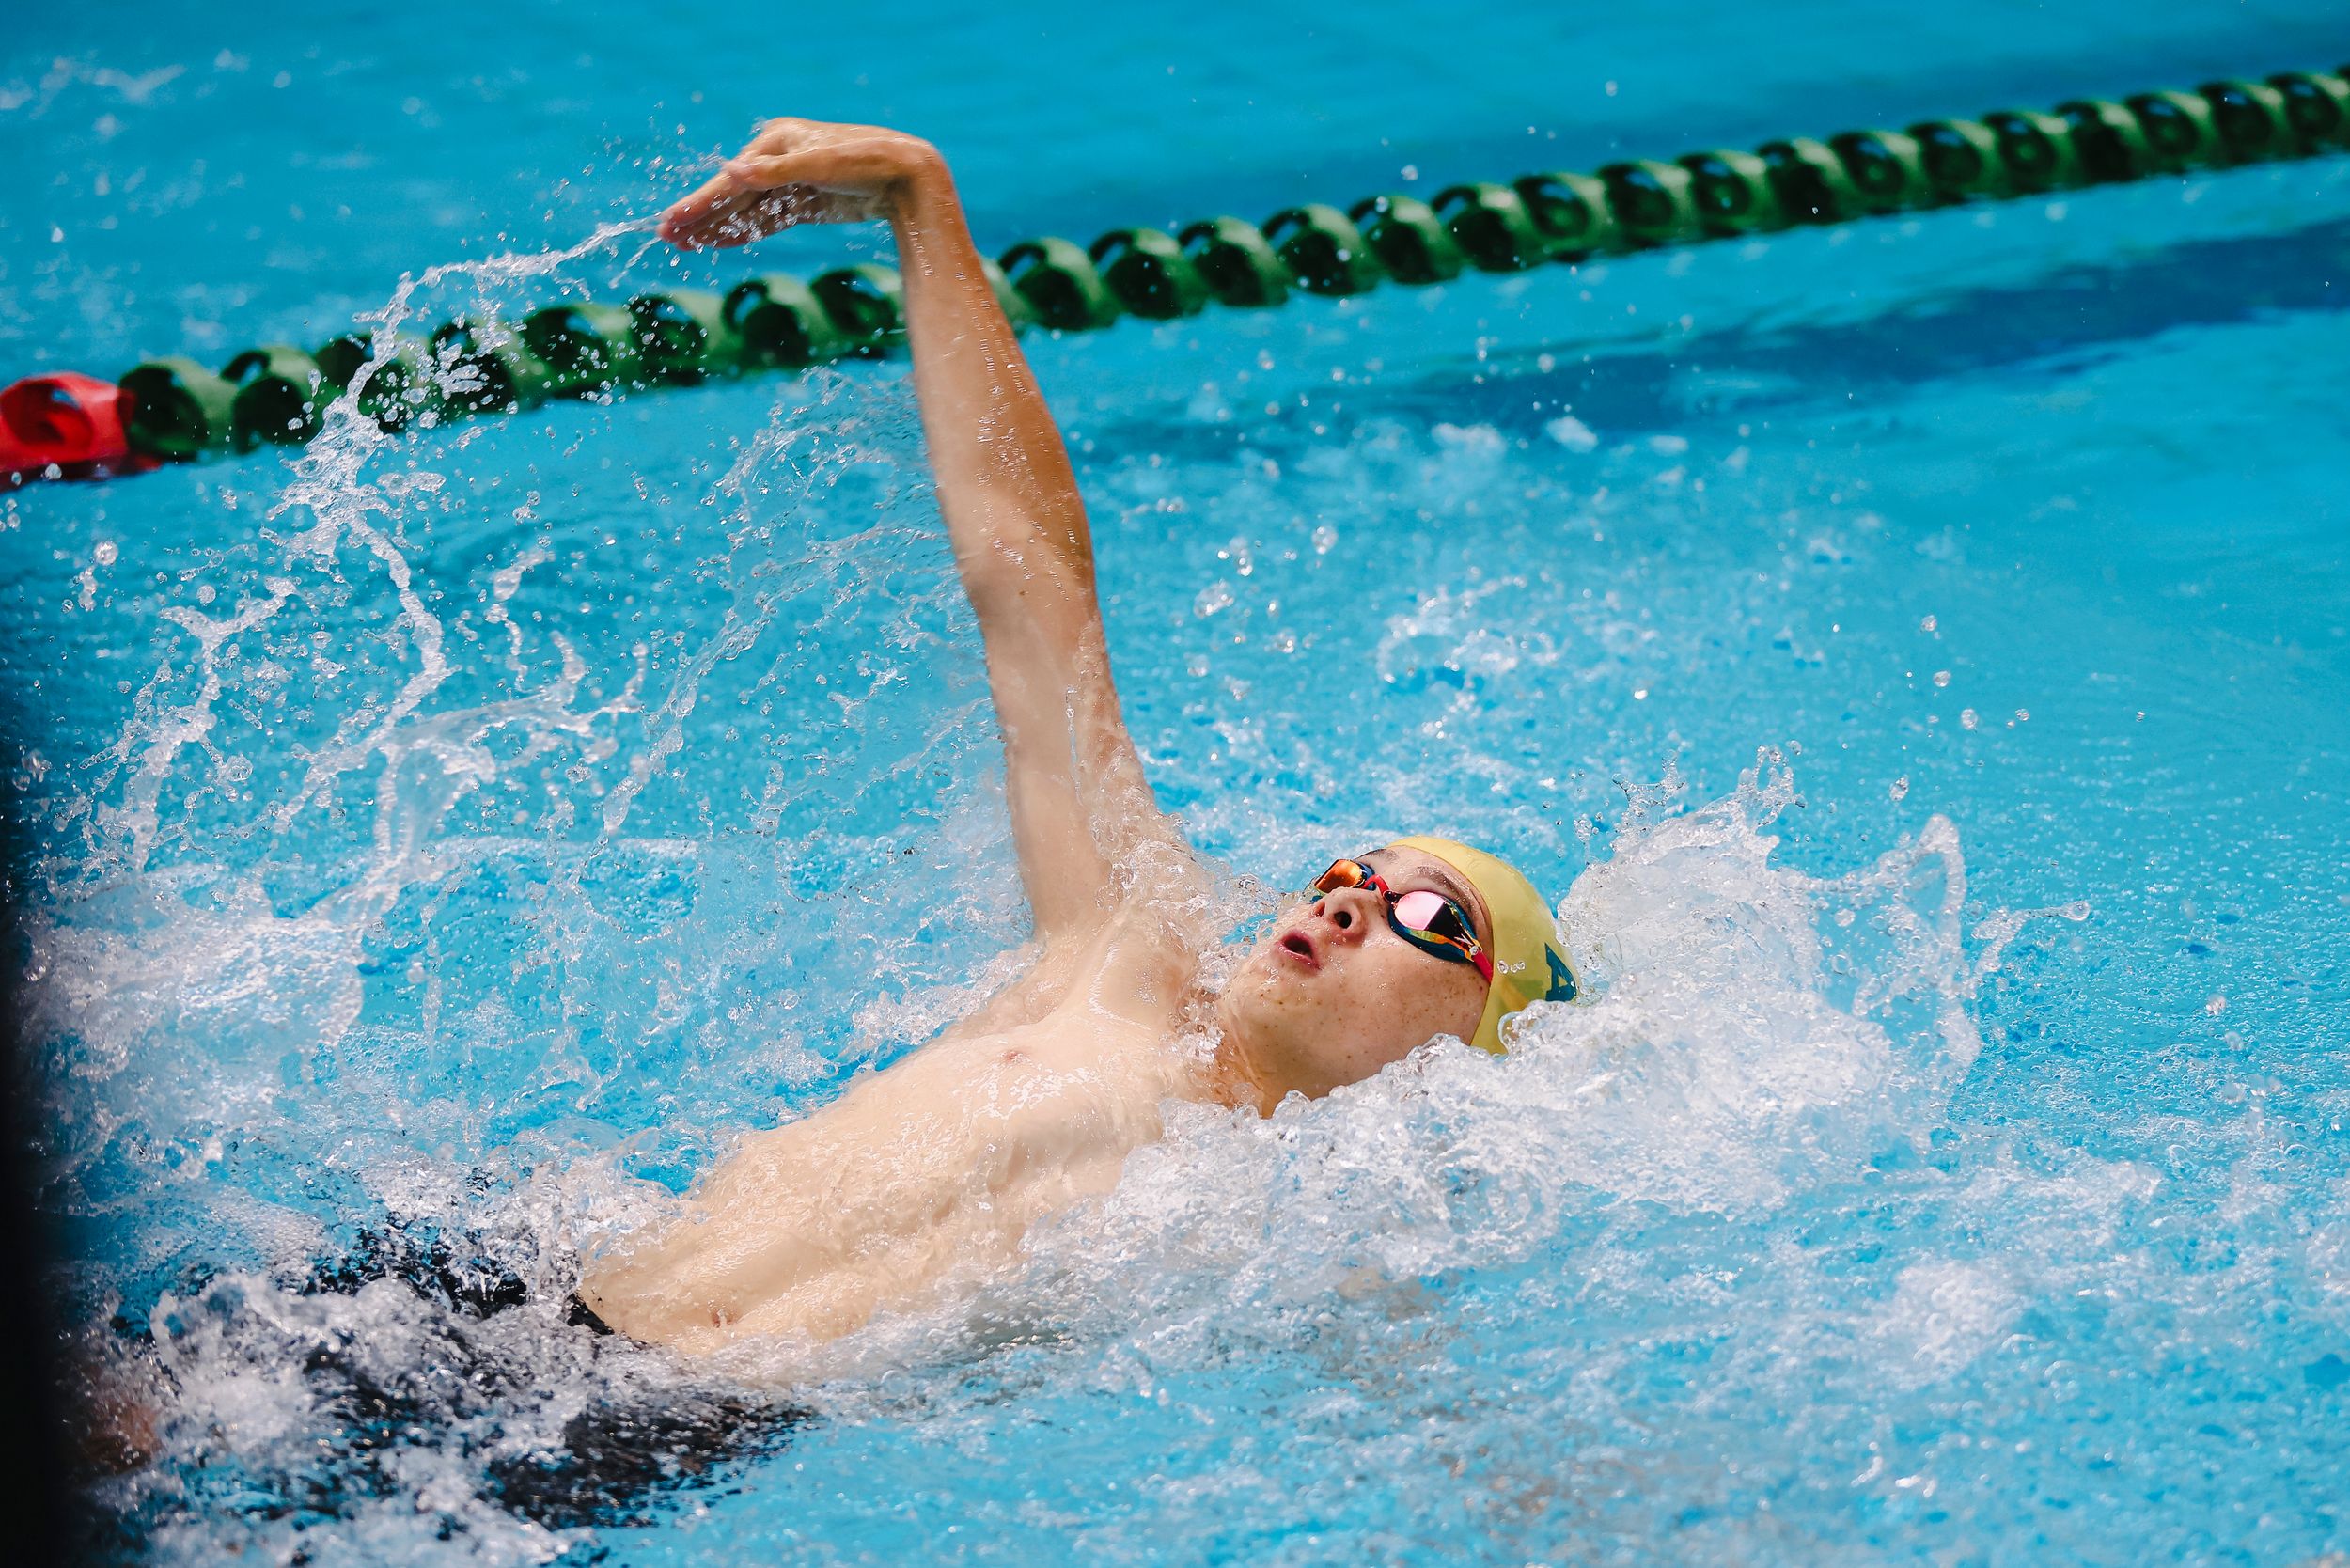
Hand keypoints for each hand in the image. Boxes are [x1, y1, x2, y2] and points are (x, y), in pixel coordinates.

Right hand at [658, 117, 942, 249]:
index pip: (731, 180)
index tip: (671, 221)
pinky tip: (721, 243)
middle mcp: (780, 160)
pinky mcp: (808, 204)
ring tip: (686, 244)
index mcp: (777, 141)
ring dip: (718, 227)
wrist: (909, 177)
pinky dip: (746, 232)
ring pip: (748, 210)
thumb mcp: (820, 165)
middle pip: (733, 195)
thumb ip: (774, 173)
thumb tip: (730, 170)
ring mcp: (794, 184)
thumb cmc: (867, 161)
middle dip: (701, 217)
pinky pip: (770, 221)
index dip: (699, 203)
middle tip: (667, 236)